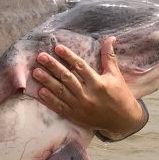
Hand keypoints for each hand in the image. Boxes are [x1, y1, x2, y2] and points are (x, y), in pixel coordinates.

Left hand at [32, 37, 146, 137]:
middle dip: (53, 66)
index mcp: (98, 83)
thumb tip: (110, 38)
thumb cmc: (120, 95)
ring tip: (35, 72)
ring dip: (47, 81)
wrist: (123, 121)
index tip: (57, 47)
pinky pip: (59, 107)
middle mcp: (87, 95)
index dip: (68, 56)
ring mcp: (80, 107)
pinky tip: (40, 91)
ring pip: (60, 92)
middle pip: (67, 78)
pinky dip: (49, 100)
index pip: (80, 66)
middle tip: (41, 57)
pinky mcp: (75, 116)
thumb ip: (109, 57)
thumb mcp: (116, 75)